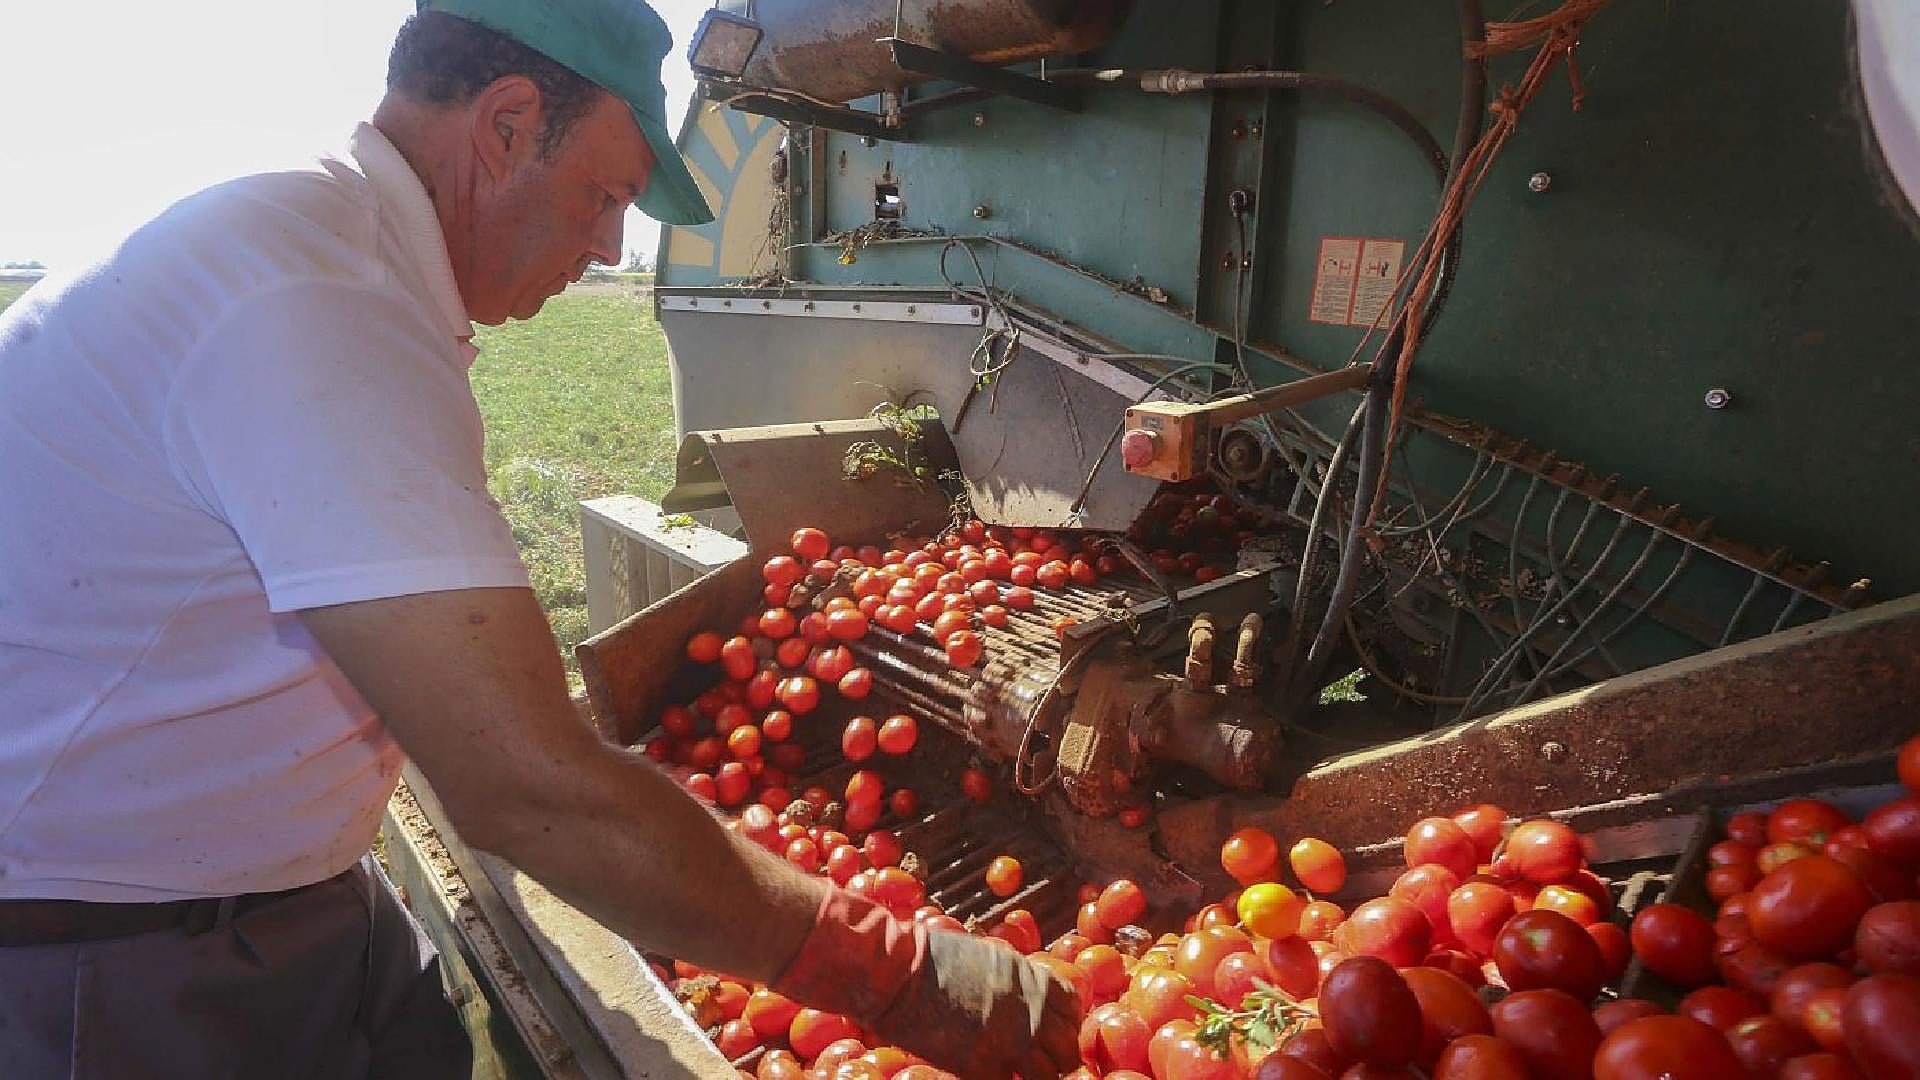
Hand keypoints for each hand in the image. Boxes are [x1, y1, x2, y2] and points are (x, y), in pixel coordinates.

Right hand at [876, 928, 1080, 1078]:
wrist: (900, 973)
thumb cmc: (932, 957)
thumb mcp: (986, 957)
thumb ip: (1010, 978)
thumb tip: (1016, 992)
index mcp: (1032, 979)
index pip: (1072, 1009)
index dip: (1065, 1025)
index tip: (1052, 1033)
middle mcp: (1032, 1011)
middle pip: (1067, 1048)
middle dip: (1057, 1059)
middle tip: (1038, 1063)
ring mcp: (1012, 1042)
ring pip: (1049, 1075)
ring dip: (1036, 1077)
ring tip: (1018, 1074)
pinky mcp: (984, 1067)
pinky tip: (990, 1076)